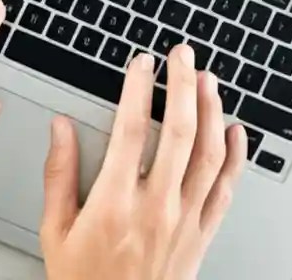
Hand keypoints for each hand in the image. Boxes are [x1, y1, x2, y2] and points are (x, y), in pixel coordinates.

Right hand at [41, 44, 247, 279]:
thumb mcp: (55, 232)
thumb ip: (60, 175)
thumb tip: (60, 128)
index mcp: (115, 204)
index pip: (132, 130)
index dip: (139, 89)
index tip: (141, 64)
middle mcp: (156, 209)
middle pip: (180, 132)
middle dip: (182, 85)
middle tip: (182, 56)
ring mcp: (185, 221)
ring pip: (210, 155)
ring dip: (211, 111)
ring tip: (207, 80)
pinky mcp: (202, 235)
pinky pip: (226, 189)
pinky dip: (236, 156)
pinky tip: (235, 131)